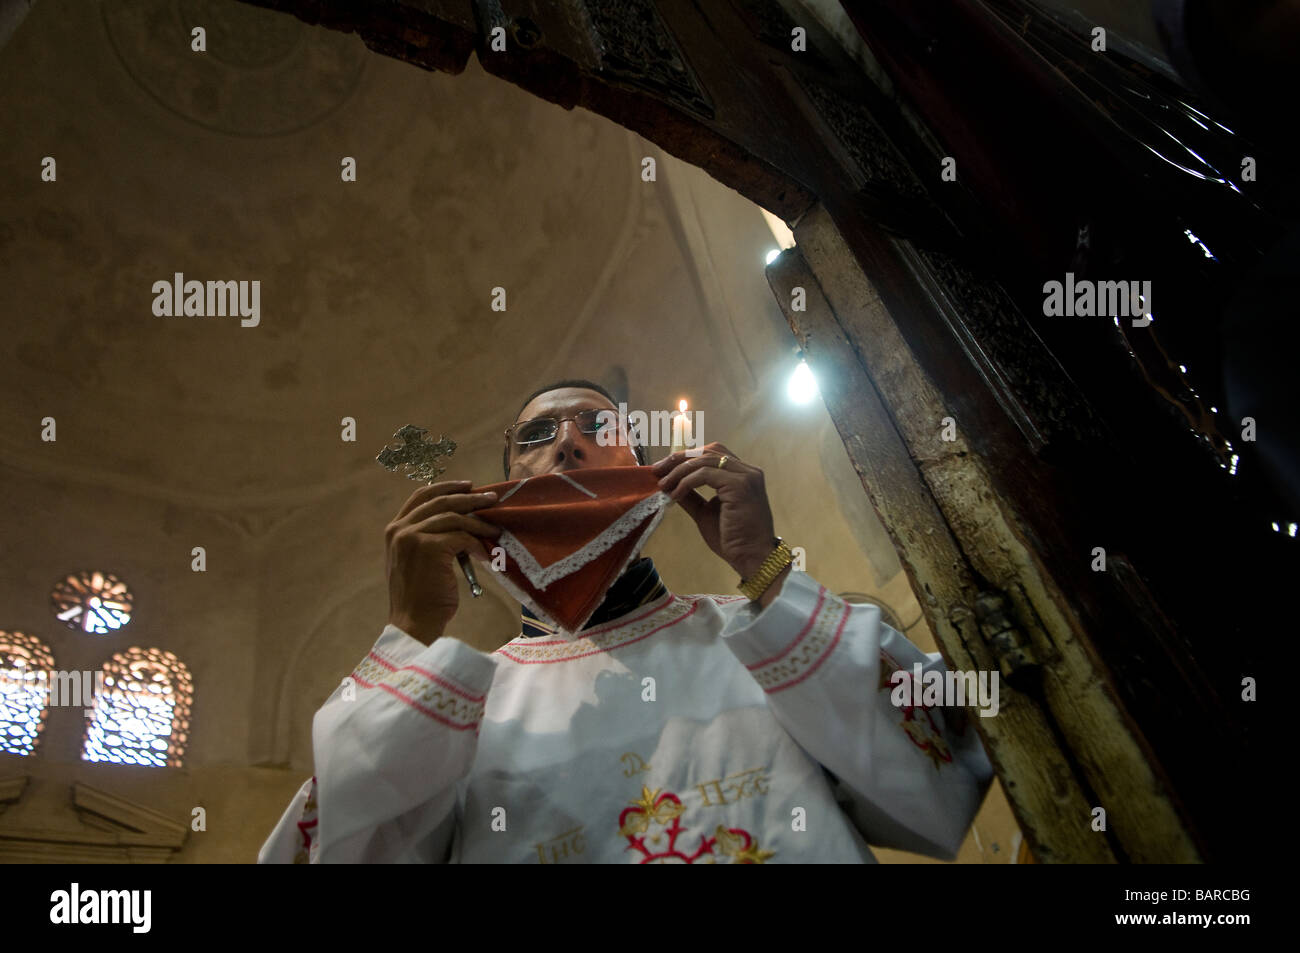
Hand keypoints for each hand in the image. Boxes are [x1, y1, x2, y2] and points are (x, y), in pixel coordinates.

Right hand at [384, 480, 501, 644]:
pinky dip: (477, 544)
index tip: (467, 486)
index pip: (421, 496)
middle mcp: (400, 529)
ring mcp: (413, 536)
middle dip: (469, 498)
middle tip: (491, 499)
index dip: (446, 487)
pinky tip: (484, 554)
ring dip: (479, 523)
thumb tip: (462, 520)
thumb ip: (427, 537)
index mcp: (394, 529)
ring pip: (454, 517)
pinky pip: (462, 537)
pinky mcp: (430, 547)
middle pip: (440, 501)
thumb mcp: (416, 560)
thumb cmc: (419, 597)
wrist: (413, 623)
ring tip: (494, 530)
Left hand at [653, 443, 779, 583]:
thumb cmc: (733, 540)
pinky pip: (705, 474)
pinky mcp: (739, 485)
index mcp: (742, 475)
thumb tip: (669, 485)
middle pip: (708, 451)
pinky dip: (686, 482)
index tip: (664, 468)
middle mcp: (747, 471)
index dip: (687, 456)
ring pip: (704, 461)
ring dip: (679, 471)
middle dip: (679, 458)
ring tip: (663, 484)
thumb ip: (691, 496)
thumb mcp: (705, 512)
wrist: (752, 558)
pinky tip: (675, 494)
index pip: (713, 453)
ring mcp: (745, 476)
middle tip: (657, 469)